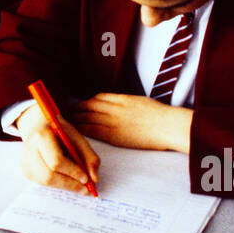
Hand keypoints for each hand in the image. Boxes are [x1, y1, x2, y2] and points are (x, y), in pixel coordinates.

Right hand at [14, 104, 99, 193]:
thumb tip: (94, 179)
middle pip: (49, 175)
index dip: (72, 172)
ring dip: (64, 186)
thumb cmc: (60, 133)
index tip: (86, 179)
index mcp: (42, 135)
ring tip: (78, 186)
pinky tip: (66, 180)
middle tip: (85, 188)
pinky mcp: (26, 171)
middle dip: (69, 183)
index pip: (56, 161)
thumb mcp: (78, 138)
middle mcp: (29, 149)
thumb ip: (90, 157)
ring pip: (46, 182)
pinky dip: (58, 184)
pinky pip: (43, 183)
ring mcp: (25, 161)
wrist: (40, 126)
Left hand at [68, 92, 191, 153]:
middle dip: (76, 108)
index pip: (98, 97)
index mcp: (122, 98)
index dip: (87, 101)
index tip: (81, 104)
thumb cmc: (160, 115)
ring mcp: (112, 120)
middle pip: (88, 106)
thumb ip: (128, 104)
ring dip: (75, 119)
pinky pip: (91, 130)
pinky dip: (81, 129)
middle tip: (67, 112)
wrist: (167, 125)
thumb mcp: (141, 102)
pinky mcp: (113, 134)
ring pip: (87, 117)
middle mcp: (114, 107)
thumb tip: (122, 106)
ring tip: (67, 121)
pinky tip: (75, 131)